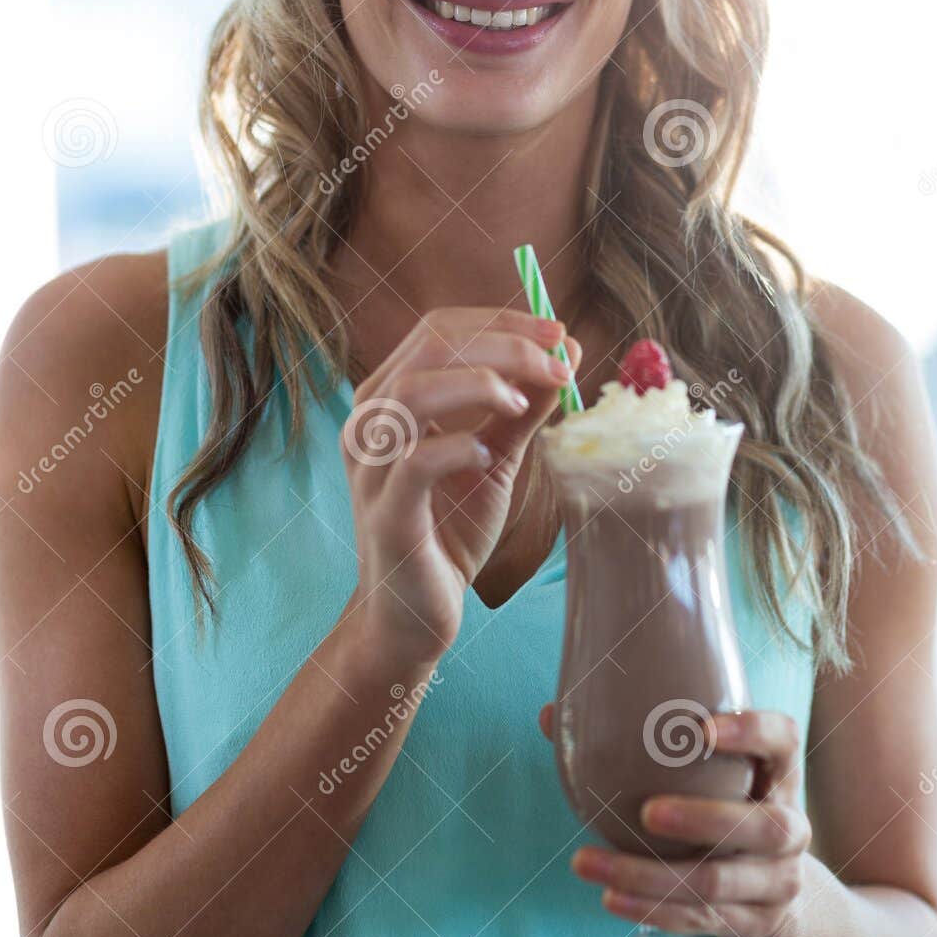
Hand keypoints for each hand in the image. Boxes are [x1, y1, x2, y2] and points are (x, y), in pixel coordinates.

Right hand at [342, 308, 579, 663]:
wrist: (413, 614)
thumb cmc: (449, 530)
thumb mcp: (495, 457)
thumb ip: (523, 408)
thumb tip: (566, 353)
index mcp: (389, 398)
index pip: (439, 329)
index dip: (502, 321)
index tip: (558, 333)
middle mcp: (369, 422)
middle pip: (430, 347)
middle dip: (504, 344)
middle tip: (559, 363)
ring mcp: (371, 468)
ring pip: (413, 391)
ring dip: (480, 383)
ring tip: (523, 404)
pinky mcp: (385, 513)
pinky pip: (416, 462)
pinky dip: (460, 447)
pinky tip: (489, 457)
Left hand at [538, 703, 809, 936]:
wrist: (775, 888)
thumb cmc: (723, 805)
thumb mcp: (708, 774)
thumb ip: (643, 739)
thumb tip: (552, 714)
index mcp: (779, 774)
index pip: (783, 740)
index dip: (752, 732)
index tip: (704, 728)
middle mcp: (791, 828)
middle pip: (762, 826)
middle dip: (703, 820)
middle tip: (646, 812)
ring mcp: (778, 882)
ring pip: (719, 882)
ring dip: (649, 876)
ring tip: (589, 863)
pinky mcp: (757, 925)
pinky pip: (702, 920)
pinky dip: (652, 911)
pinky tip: (610, 899)